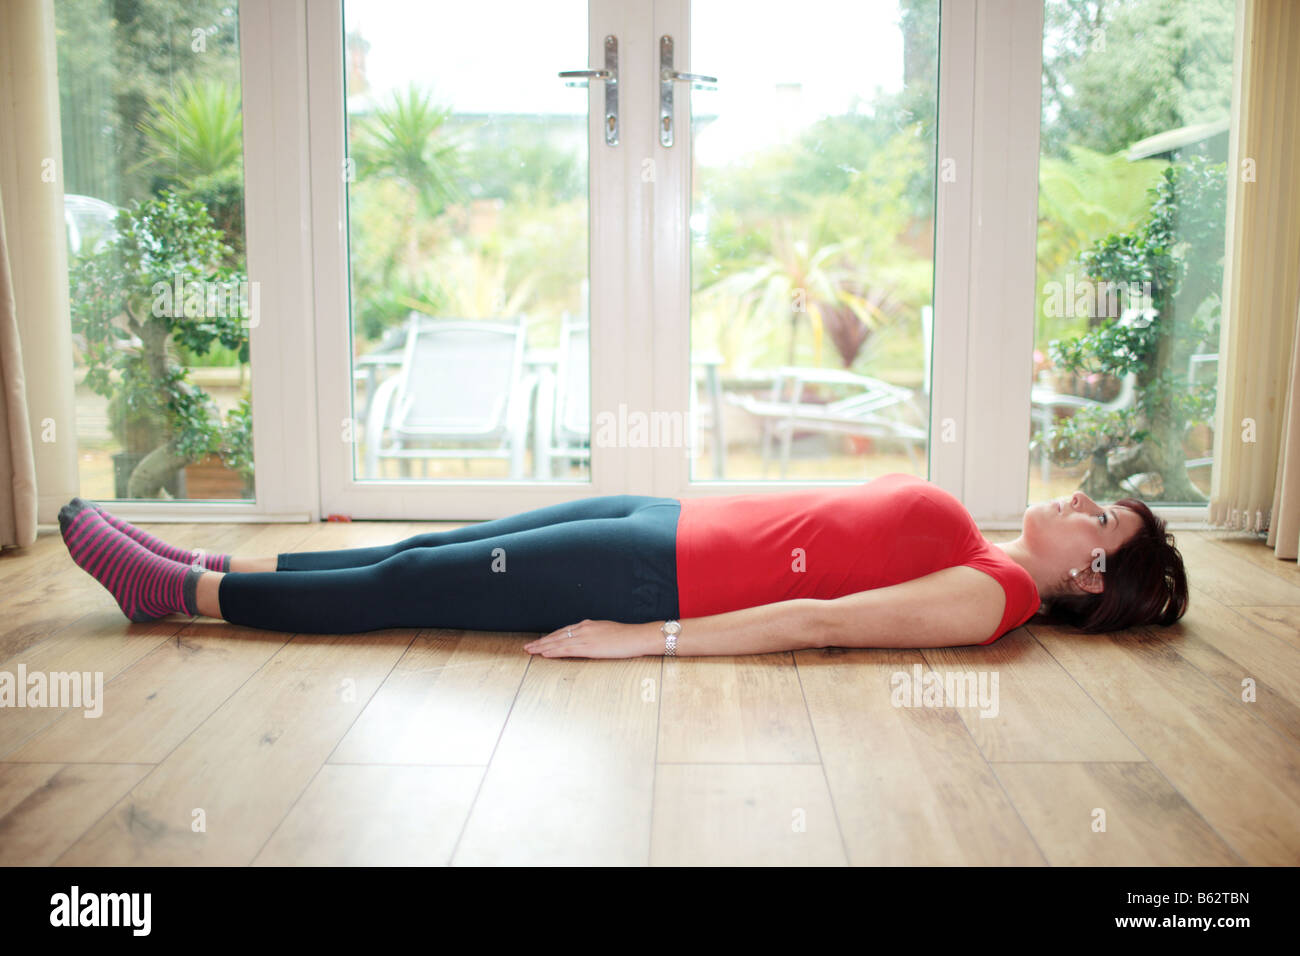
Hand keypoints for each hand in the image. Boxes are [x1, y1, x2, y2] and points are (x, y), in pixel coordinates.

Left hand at [523, 619, 660, 658]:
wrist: (637, 637)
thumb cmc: (627, 637)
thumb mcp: (608, 632)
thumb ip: (595, 636)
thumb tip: (589, 642)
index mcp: (589, 625)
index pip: (564, 631)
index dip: (550, 637)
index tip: (540, 641)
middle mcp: (584, 628)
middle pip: (557, 635)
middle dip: (541, 641)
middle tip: (528, 647)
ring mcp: (585, 637)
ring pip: (558, 642)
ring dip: (542, 647)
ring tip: (530, 651)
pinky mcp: (589, 646)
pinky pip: (567, 649)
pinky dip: (554, 651)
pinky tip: (545, 653)